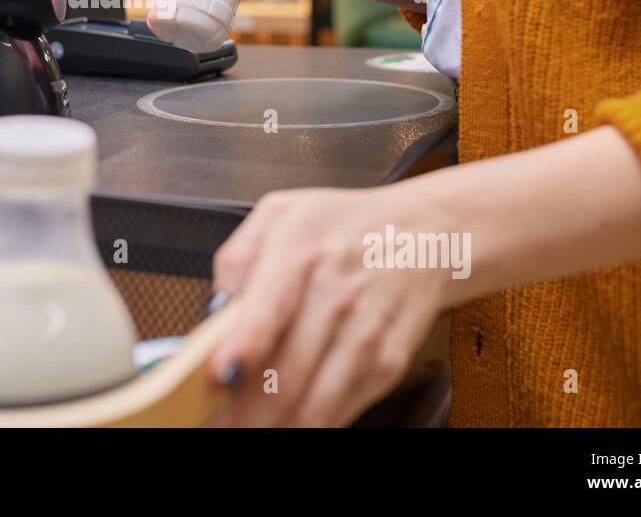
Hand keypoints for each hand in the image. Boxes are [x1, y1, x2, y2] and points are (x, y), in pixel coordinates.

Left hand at [207, 185, 452, 426]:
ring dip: (275, 425)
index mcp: (300, 249)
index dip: (242, 348)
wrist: (424, 234)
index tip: (217, 377)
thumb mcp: (280, 213)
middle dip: (244, 412)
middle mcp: (336, 294)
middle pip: (286, 373)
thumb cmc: (344, 225)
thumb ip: (236, 258)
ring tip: (244, 428)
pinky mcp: (387, 364)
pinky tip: (285, 420)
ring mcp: (366, 334)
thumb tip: (216, 308)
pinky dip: (309, 424)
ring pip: (314, 405)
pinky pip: (341, 412)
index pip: (271, 307)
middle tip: (217, 423)